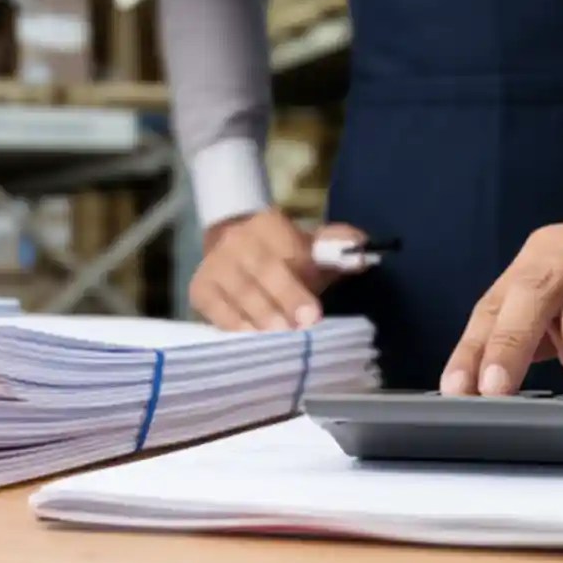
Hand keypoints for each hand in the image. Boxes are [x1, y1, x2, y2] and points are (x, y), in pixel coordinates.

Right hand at [189, 209, 368, 330]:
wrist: (231, 245)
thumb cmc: (281, 254)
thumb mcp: (310, 245)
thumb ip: (337, 246)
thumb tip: (363, 252)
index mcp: (268, 225)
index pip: (285, 252)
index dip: (298, 282)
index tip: (313, 313)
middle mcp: (236, 241)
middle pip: (261, 272)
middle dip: (281, 300)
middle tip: (297, 328)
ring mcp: (214, 265)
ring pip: (238, 292)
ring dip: (258, 316)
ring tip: (275, 337)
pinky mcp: (199, 288)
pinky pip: (216, 309)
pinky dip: (233, 324)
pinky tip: (249, 338)